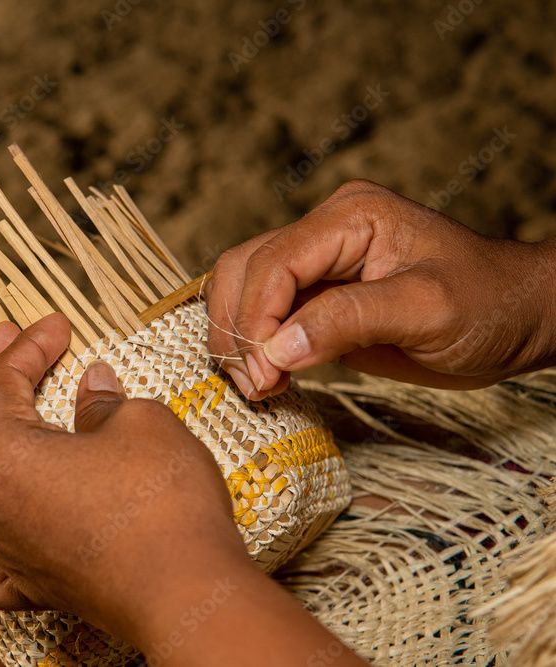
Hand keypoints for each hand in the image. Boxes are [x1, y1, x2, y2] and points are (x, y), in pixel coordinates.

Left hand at [0, 314, 364, 665]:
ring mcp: (0, 549)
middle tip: (5, 339)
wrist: (187, 594)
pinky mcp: (27, 584)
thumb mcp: (141, 425)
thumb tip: (92, 386)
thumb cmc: (163, 504)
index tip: (58, 323)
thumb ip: (104, 402)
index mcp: (2, 454)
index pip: (1, 381)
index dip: (30, 345)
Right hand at [206, 180, 555, 399]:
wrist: (516, 319)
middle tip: (258, 384)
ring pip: (240, 289)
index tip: (266, 373)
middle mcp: (323, 232)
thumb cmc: (488, 304)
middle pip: (243, 270)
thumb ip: (349, 321)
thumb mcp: (426, 309)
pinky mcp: (315, 297)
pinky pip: (262, 314)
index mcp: (349, 217)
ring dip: (237, 339)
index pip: (274, 262)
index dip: (258, 319)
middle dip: (239, 329)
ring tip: (261, 385)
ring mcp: (316, 264)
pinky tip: (269, 377)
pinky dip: (253, 346)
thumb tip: (278, 349)